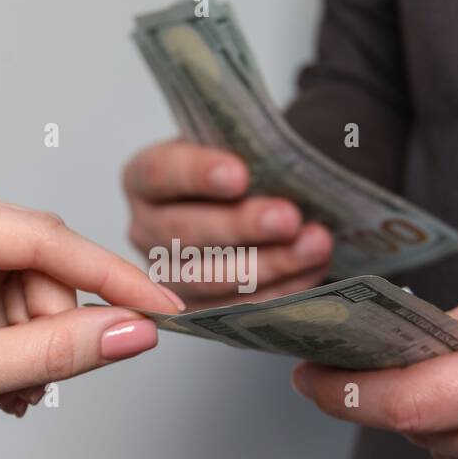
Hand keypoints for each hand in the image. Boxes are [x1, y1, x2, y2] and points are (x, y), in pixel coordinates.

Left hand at [0, 186, 182, 458]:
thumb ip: (56, 349)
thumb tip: (135, 333)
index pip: (41, 236)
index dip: (108, 276)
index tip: (159, 305)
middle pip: (34, 261)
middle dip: (54, 321)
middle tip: (50, 376)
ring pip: (20, 287)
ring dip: (32, 342)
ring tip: (17, 394)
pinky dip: (10, 345)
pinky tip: (5, 387)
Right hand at [123, 139, 333, 306]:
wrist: (252, 206)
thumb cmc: (240, 169)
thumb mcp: (234, 148)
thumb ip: (246, 150)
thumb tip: (284, 159)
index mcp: (143, 179)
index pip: (160, 174)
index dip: (197, 175)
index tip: (240, 175)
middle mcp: (146, 230)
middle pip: (185, 232)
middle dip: (241, 226)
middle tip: (287, 219)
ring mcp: (168, 275)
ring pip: (210, 278)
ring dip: (268, 264)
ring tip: (314, 246)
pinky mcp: (197, 311)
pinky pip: (236, 309)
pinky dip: (279, 290)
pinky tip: (312, 270)